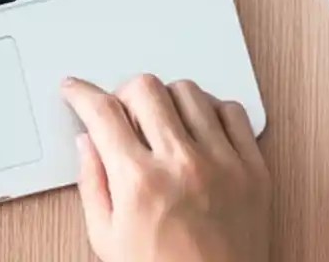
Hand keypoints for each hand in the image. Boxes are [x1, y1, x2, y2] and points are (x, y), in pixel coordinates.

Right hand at [62, 76, 270, 261]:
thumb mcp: (108, 239)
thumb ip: (93, 184)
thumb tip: (88, 141)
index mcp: (139, 183)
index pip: (102, 112)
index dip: (81, 93)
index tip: (75, 90)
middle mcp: (182, 164)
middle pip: (144, 88)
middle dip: (122, 94)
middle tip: (121, 114)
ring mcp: (223, 163)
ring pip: (188, 91)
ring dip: (166, 100)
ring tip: (161, 125)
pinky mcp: (253, 169)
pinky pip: (232, 112)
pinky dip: (211, 112)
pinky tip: (200, 131)